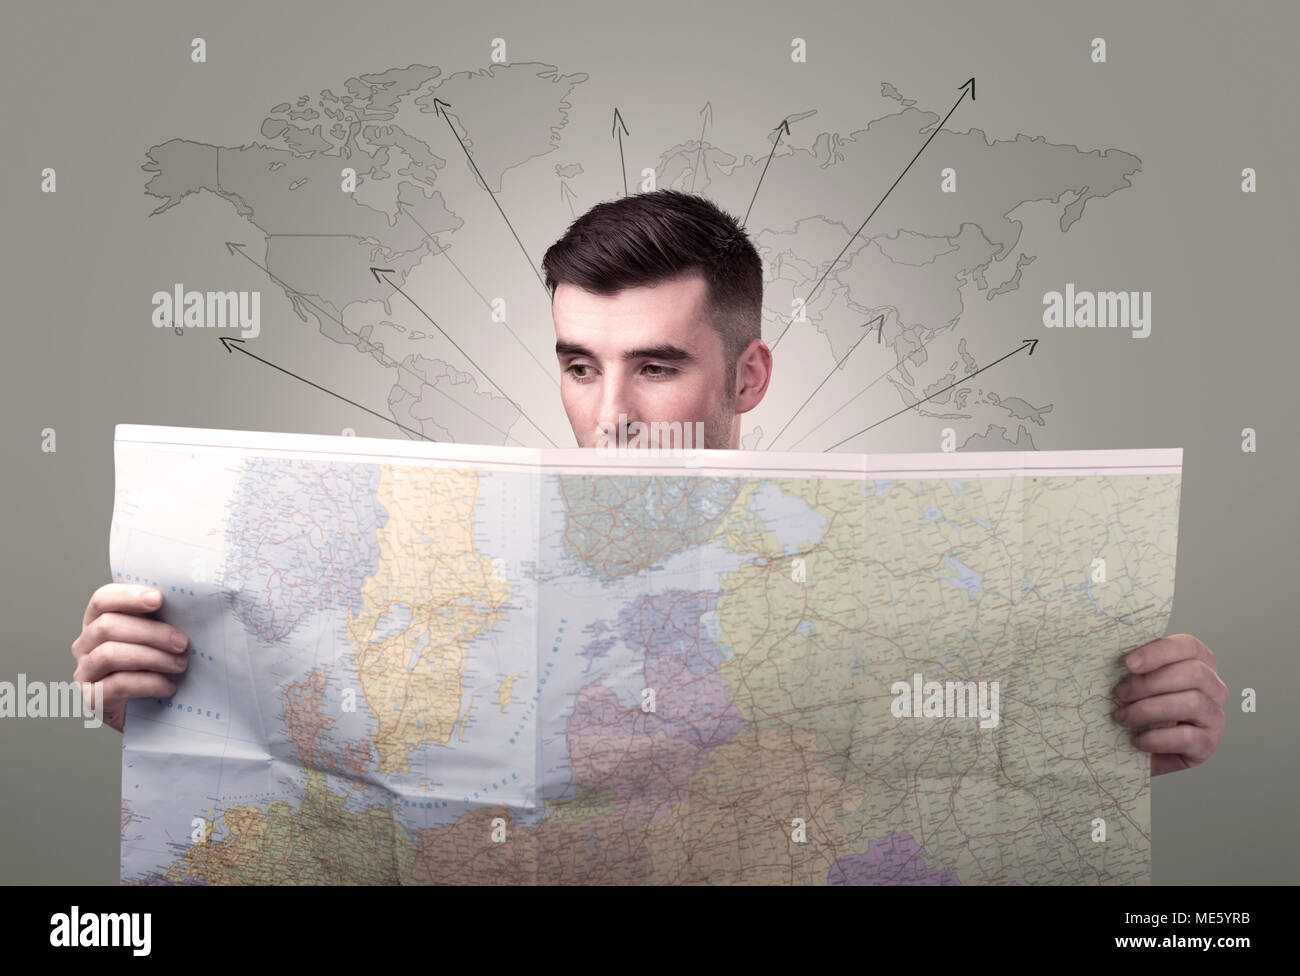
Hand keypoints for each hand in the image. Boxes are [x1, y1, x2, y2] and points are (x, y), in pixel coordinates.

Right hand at [71, 583, 189, 732]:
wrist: (151, 711)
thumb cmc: (158, 665)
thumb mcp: (159, 638)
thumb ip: (164, 617)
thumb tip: (191, 603)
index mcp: (98, 621)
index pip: (102, 600)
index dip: (128, 596)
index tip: (159, 599)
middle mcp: (85, 645)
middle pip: (108, 626)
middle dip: (151, 632)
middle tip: (182, 642)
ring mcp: (86, 672)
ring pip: (110, 654)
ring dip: (152, 657)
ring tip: (180, 665)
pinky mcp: (93, 699)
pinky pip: (117, 684)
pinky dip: (148, 683)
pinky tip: (168, 687)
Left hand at [1111, 633, 1225, 775]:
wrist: (1145, 747)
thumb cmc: (1140, 705)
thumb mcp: (1137, 681)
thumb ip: (1134, 666)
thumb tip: (1108, 649)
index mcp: (1199, 662)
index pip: (1188, 646)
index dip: (1159, 652)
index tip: (1128, 663)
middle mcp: (1214, 687)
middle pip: (1193, 673)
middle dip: (1150, 683)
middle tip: (1120, 693)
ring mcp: (1214, 716)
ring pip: (1192, 703)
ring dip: (1149, 710)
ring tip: (1123, 717)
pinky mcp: (1208, 744)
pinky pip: (1186, 737)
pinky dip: (1156, 738)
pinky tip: (1138, 740)